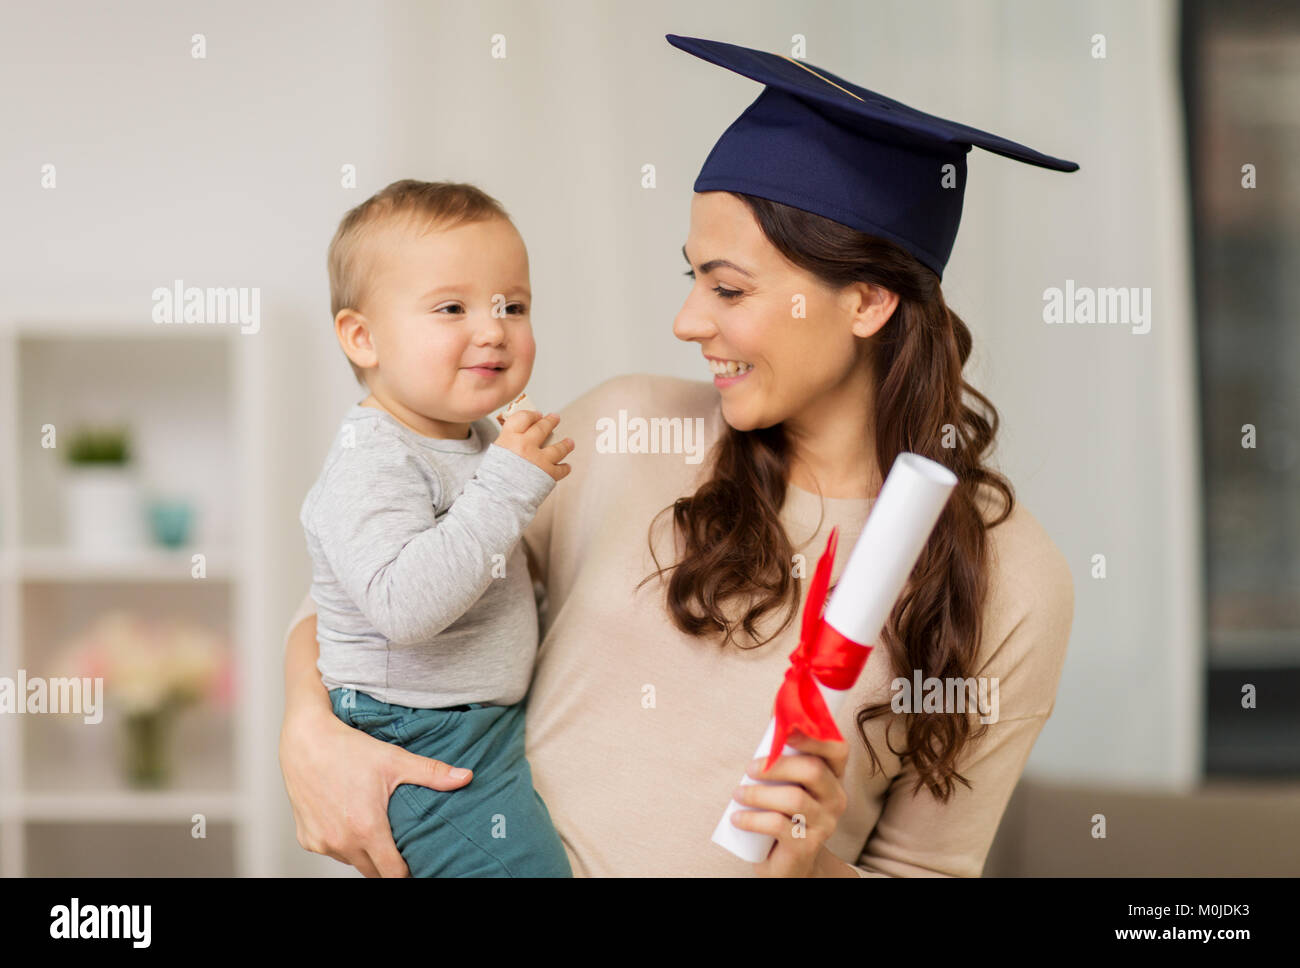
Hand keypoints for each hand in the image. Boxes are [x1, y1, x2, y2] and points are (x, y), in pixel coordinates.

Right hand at [278, 702, 473, 876]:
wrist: (306, 739)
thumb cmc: (348, 749)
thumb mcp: (395, 760)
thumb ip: (432, 773)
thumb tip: (466, 776)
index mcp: (367, 829)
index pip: (393, 874)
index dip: (408, 871)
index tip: (417, 862)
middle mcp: (341, 841)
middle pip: (372, 872)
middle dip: (387, 863)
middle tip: (399, 845)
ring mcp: (321, 842)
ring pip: (351, 861)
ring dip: (364, 853)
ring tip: (375, 828)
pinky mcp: (306, 838)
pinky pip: (331, 851)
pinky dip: (341, 843)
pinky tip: (349, 821)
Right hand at [492, 410, 573, 482]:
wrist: (498, 498)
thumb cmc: (492, 479)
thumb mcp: (494, 454)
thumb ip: (506, 444)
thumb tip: (515, 438)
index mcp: (510, 438)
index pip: (523, 418)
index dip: (532, 415)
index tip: (537, 415)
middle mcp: (526, 445)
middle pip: (542, 428)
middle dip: (550, 422)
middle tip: (555, 418)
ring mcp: (539, 459)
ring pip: (558, 448)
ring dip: (565, 444)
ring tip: (569, 442)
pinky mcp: (548, 474)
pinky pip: (561, 469)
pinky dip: (564, 468)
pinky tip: (566, 467)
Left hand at [728, 728, 851, 876]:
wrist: (789, 863)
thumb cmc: (783, 813)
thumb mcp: (786, 781)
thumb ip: (783, 753)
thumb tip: (775, 713)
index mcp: (833, 776)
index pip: (837, 749)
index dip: (813, 736)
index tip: (786, 729)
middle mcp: (836, 799)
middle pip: (813, 771)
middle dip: (777, 765)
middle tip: (750, 768)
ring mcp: (825, 824)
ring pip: (794, 800)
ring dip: (759, 793)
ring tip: (738, 794)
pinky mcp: (807, 846)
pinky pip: (778, 826)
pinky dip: (752, 819)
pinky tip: (737, 817)